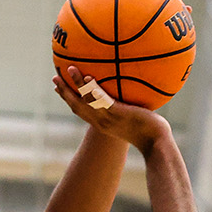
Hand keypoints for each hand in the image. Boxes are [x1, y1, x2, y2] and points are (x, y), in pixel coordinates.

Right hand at [52, 65, 172, 154]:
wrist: (156, 141)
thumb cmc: (150, 131)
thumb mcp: (134, 118)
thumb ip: (129, 106)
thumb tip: (133, 91)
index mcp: (102, 124)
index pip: (81, 111)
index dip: (70, 100)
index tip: (61, 90)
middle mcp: (101, 122)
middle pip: (76, 106)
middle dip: (64, 93)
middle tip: (55, 79)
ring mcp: (107, 117)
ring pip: (84, 101)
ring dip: (73, 86)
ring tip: (67, 70)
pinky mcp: (116, 113)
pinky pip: (100, 99)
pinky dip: (91, 88)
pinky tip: (88, 76)